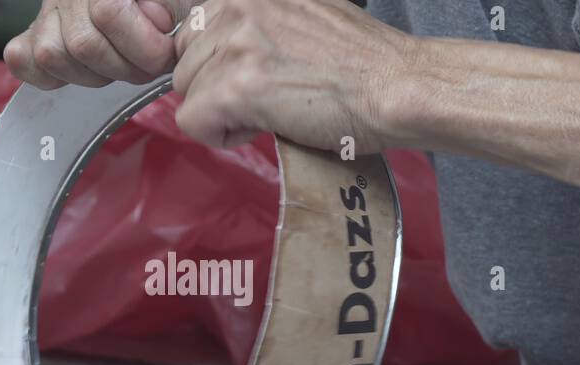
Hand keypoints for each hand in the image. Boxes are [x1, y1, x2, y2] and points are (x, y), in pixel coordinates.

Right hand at [5, 0, 200, 88]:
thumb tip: (157, 19)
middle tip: (144, 63)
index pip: (109, 13)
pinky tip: (79, 71)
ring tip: (116, 64)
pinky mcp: (32, 35)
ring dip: (93, 74)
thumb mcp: (183, 1)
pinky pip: (22, 60)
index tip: (165, 50)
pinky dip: (48, 76)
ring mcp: (48, 11)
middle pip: (84, 45)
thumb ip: (175, 4)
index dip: (144, 45)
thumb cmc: (172, 6)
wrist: (149, 7)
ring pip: (53, 56)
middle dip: (124, 67)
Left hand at [173, 0, 416, 150]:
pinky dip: (222, 136)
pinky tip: (263, 125)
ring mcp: (236, 45)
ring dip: (221, 111)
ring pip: (186, 93)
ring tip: (272, 107)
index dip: (216, 63)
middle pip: (184, 63)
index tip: (249, 75)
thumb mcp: (299, 14)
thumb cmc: (359, 63)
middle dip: (216, 88)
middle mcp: (237, 5)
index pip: (193, 30)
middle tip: (267, 95)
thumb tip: (222, 49)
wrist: (395, 87)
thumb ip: (256, 23)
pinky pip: (193, 122)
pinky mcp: (237, 87)